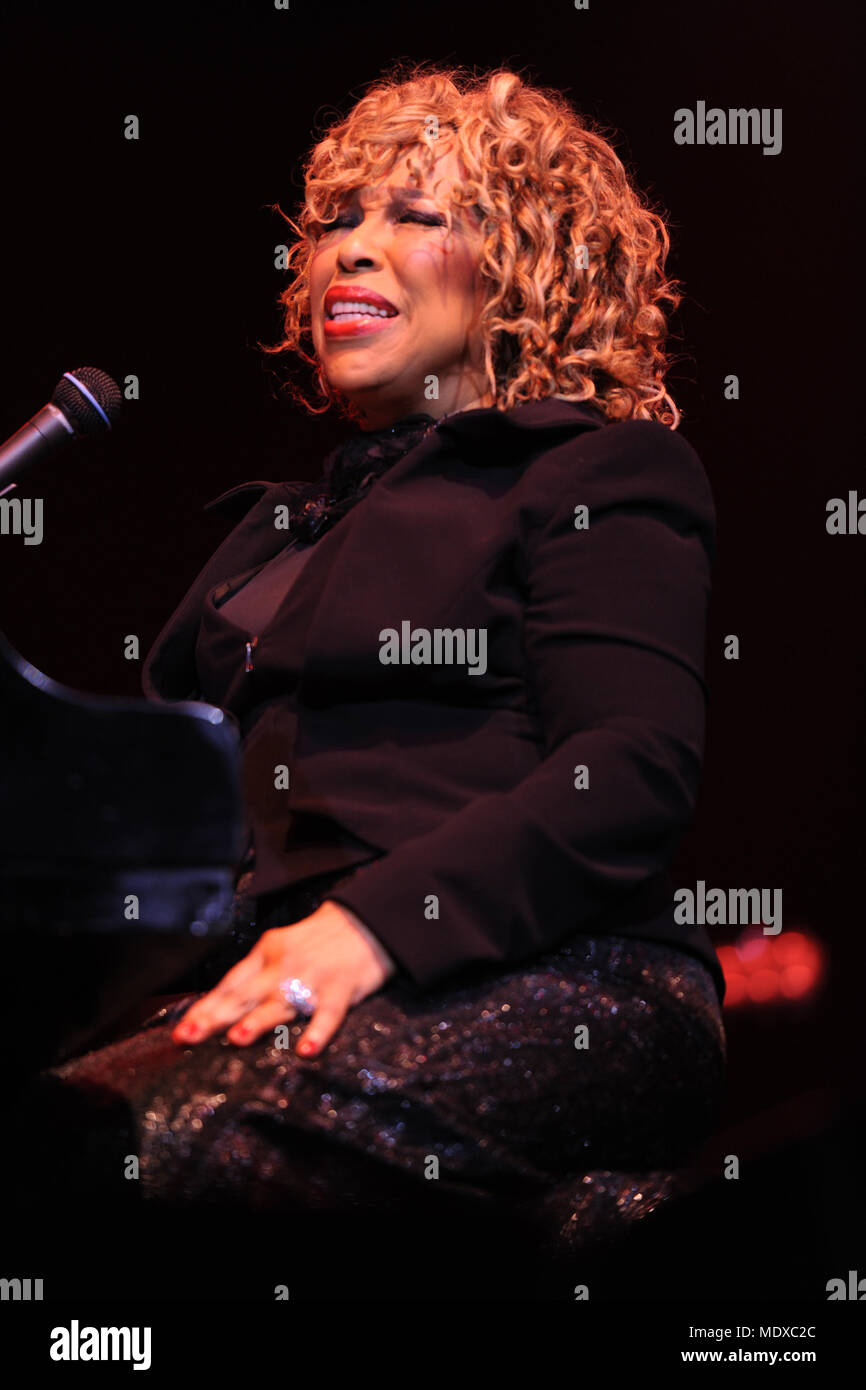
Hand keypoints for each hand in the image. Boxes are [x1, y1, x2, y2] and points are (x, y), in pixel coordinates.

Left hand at [171, 900, 395, 1056]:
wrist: (368, 919)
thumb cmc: (321, 940)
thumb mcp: (283, 947)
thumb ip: (257, 974)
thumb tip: (222, 1005)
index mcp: (266, 953)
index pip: (230, 984)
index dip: (205, 1008)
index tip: (181, 1030)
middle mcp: (284, 965)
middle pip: (246, 994)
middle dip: (216, 1017)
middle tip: (189, 1037)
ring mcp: (313, 976)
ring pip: (282, 1001)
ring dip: (259, 1020)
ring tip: (237, 1038)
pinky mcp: (343, 987)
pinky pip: (329, 1013)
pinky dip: (318, 1032)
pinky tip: (306, 1051)